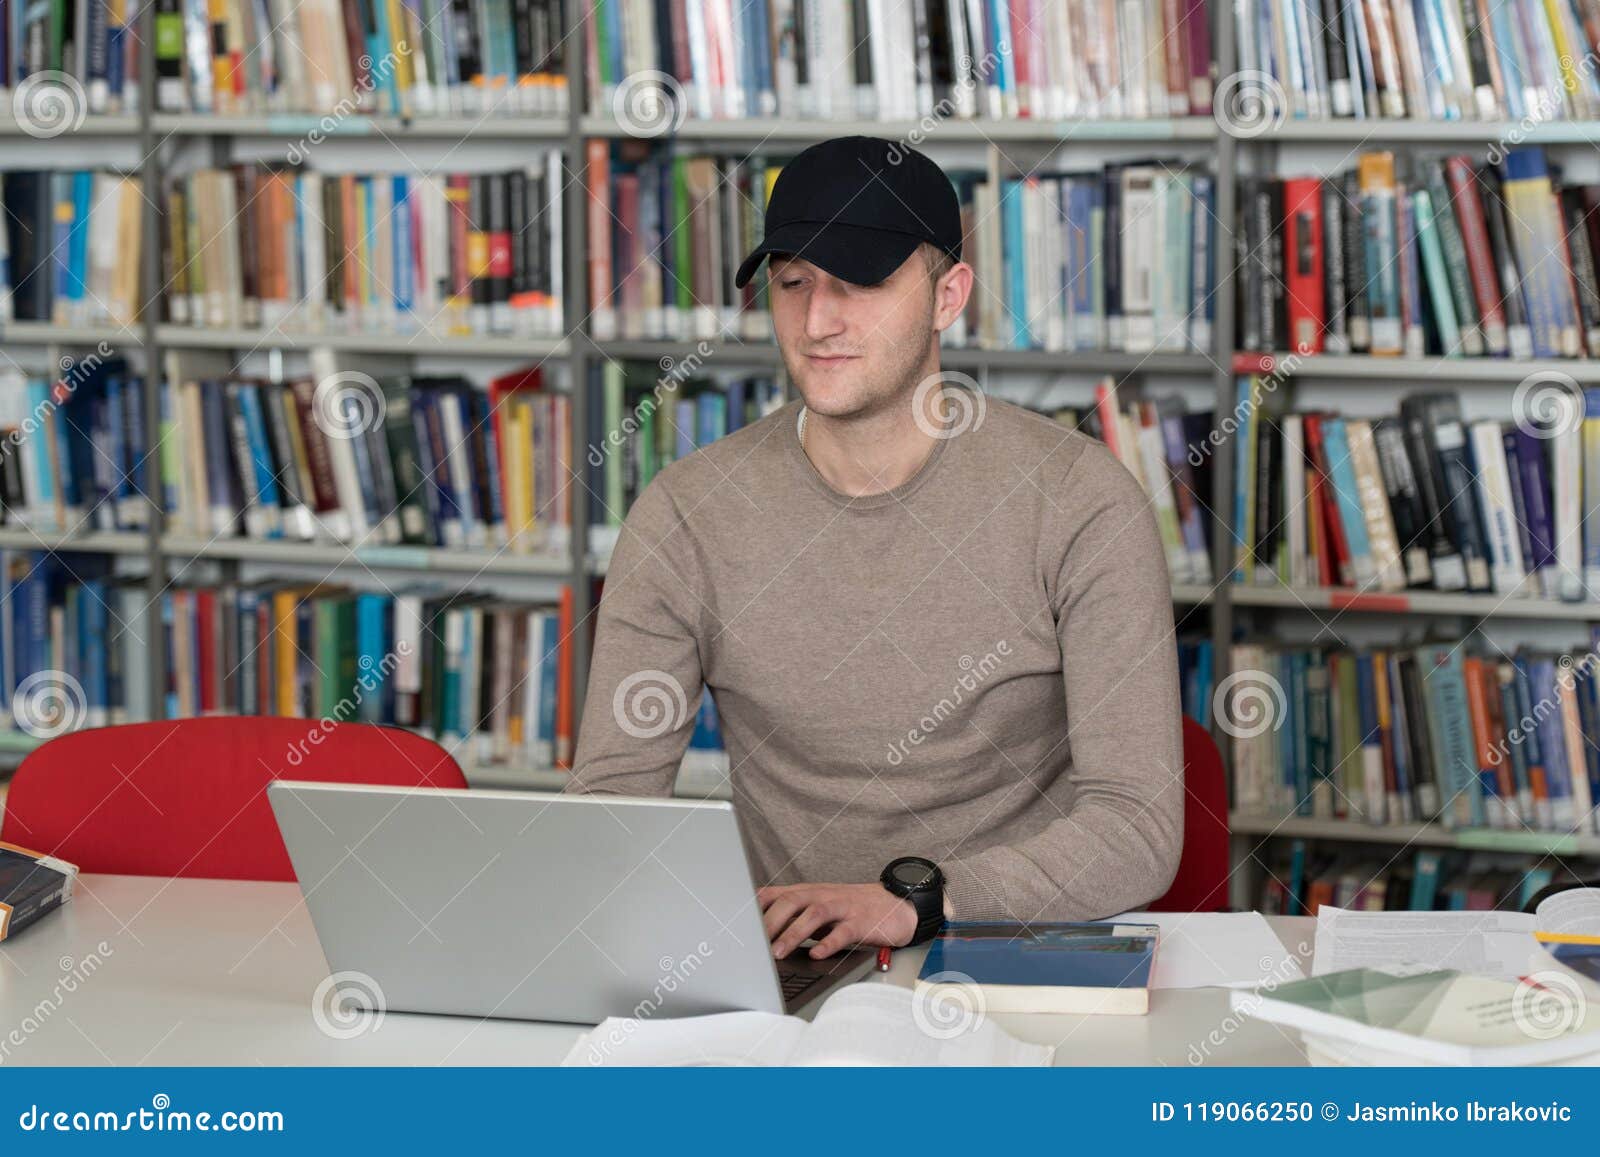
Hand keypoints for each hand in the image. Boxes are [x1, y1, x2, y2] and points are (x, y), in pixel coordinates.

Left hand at [757, 882, 917, 959]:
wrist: (896, 905)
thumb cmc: (852, 909)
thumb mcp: (820, 906)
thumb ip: (794, 914)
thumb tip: (760, 929)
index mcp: (809, 893)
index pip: (776, 893)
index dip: (755, 906)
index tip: (737, 924)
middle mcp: (823, 896)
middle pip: (791, 901)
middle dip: (770, 922)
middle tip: (754, 944)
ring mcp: (843, 907)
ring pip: (814, 914)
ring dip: (793, 933)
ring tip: (777, 952)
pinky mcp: (861, 922)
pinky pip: (843, 932)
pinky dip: (828, 944)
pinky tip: (816, 955)